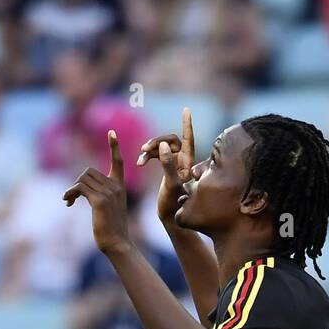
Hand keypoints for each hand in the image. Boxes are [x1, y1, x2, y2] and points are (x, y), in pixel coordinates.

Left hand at [63, 131, 130, 256]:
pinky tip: (67, 202)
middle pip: (89, 171)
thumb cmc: (111, 230)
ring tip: (68, 201)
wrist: (118, 244)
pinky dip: (70, 193)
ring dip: (72, 189)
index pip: (118, 162)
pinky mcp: (99, 201)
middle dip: (77, 182)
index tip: (111, 132)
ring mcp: (108, 193)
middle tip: (71, 197)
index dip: (114, 146)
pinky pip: (79, 188)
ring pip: (82, 179)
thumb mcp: (108, 209)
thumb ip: (100, 195)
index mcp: (119, 187)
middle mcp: (115, 187)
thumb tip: (80, 188)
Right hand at [136, 106, 194, 226]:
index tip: (186, 109)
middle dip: (156, 142)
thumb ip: (168, 165)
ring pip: (161, 147)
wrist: (171, 218)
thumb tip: (162, 145)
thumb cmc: (174, 205)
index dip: (187, 124)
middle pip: (170, 141)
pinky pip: (156, 155)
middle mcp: (183, 161)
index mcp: (189, 163)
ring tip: (140, 160)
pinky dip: (148, 157)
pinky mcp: (167, 169)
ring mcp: (175, 164)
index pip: (188, 139)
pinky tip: (140, 164)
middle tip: (144, 149)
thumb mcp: (171, 185)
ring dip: (150, 150)